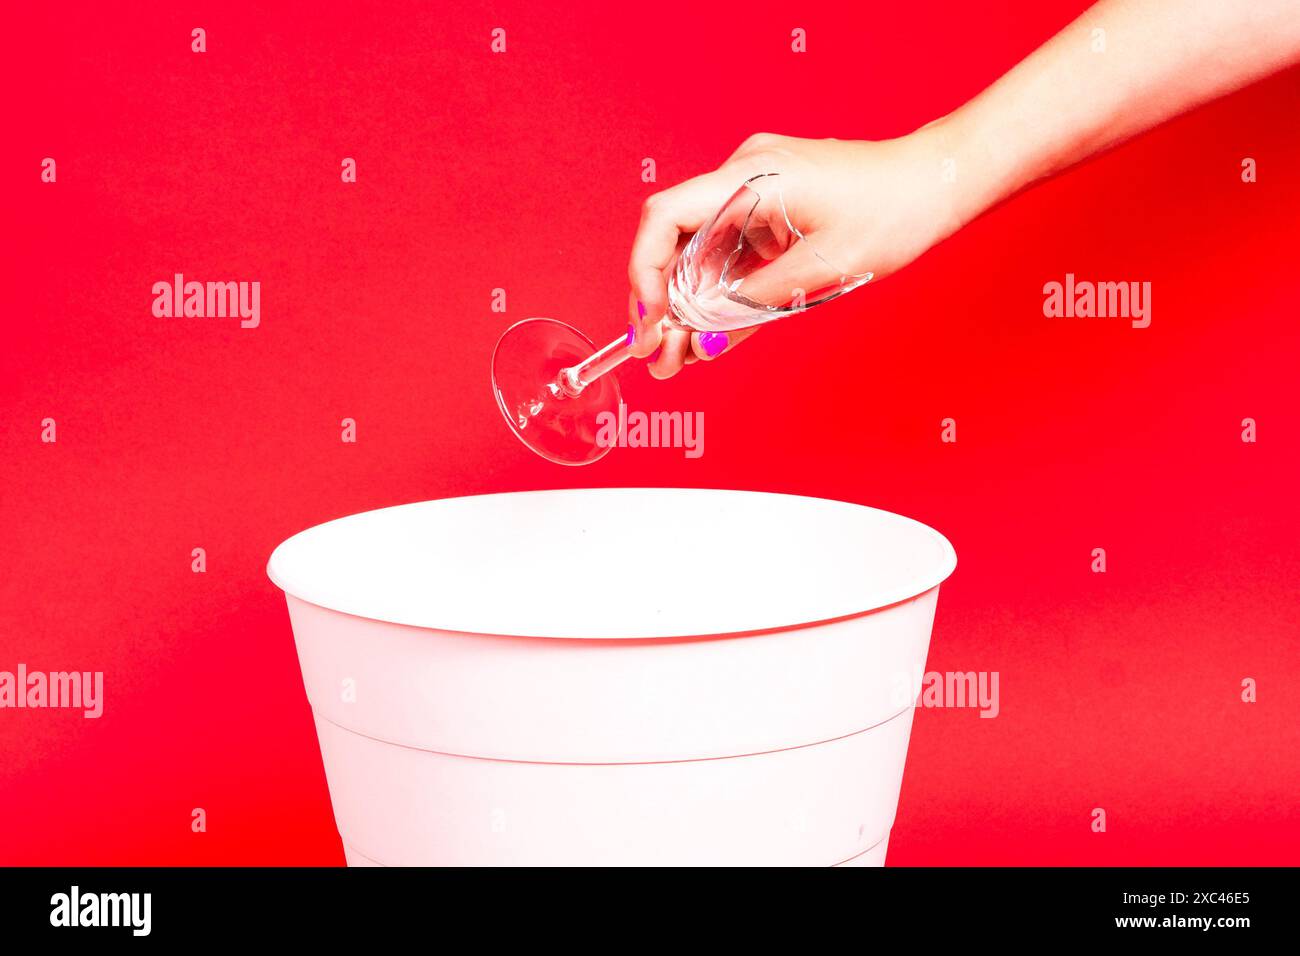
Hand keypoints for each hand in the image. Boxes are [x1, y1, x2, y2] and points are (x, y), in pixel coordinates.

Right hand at [627, 126, 967, 378]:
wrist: (936, 182)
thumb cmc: (893, 211)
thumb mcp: (823, 269)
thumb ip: (755, 305)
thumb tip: (704, 339)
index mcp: (751, 175)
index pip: (664, 216)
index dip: (644, 271)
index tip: (650, 320)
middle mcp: (743, 175)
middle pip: (675, 239)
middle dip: (661, 301)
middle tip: (657, 354)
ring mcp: (755, 190)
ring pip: (699, 251)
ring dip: (686, 304)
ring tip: (679, 356)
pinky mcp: (768, 209)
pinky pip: (728, 252)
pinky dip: (716, 292)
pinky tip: (708, 332)